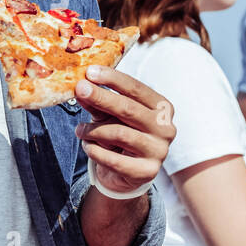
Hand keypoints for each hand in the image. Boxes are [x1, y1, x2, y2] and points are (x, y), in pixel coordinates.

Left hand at [73, 66, 176, 197]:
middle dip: (101, 97)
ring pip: (120, 134)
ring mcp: (159, 151)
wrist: (126, 173)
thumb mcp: (108, 115)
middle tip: (80, 90)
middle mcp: (166, 128)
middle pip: (129, 108)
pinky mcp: (147, 172)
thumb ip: (98, 102)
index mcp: (162, 107)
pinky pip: (115, 159)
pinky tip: (87, 146)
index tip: (90, 72)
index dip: (113, 79)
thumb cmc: (120, 135)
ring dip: (93, 130)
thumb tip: (81, 88)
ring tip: (80, 130)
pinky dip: (95, 151)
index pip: (136, 88)